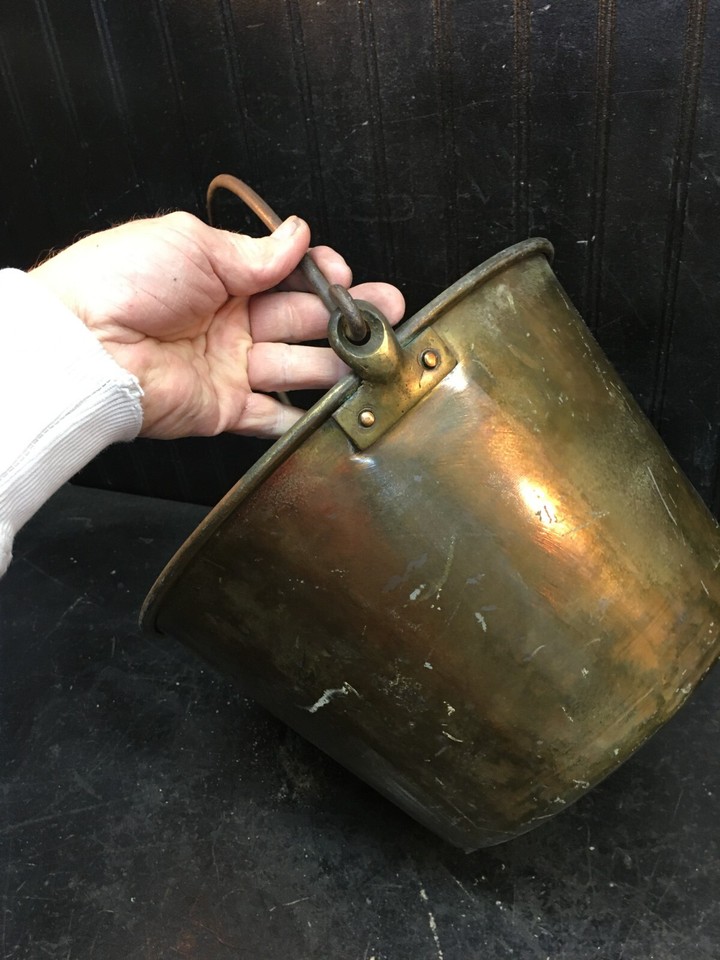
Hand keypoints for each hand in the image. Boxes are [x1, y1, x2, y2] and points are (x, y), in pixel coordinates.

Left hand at [31, 212, 404, 438]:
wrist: (86, 345)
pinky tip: (334, 408)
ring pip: (296, 367)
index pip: (287, 275)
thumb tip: (298, 236)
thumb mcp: (195, 244)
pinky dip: (300, 418)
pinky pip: (269, 417)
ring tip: (369, 359)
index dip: (321, 276)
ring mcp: (228, 367)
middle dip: (346, 318)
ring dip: (334, 364)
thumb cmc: (123, 282)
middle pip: (301, 321)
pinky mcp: (223, 408)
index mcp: (221, 276)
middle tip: (385, 317)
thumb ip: (255, 251)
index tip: (346, 274)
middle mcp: (230, 321)